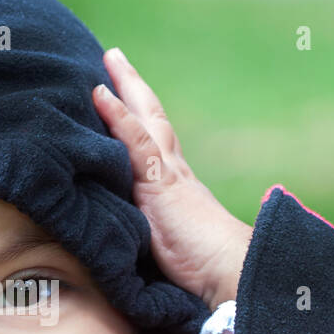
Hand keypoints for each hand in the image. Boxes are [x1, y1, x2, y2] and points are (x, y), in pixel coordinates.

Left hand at [92, 47, 251, 306]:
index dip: (137, 117)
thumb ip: (150, 233)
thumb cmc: (203, 271)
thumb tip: (127, 240)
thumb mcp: (166, 248)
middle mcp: (174, 172)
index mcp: (175, 186)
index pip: (152, 142)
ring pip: (145, 120)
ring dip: (127, 87)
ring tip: (109, 58)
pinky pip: (137, 143)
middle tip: (115, 57)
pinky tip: (101, 94)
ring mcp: (168, 176)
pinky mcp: (162, 186)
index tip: (121, 93)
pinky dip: (118, 117)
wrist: (232, 276)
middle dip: (133, 88)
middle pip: (151, 118)